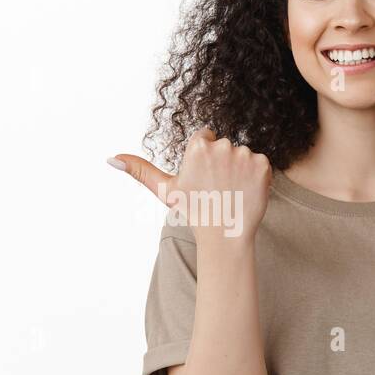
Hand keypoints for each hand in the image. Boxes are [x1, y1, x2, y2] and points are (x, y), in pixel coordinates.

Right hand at [109, 128, 271, 242]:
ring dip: (240, 170)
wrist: (224, 236)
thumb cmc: (193, 212)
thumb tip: (110, 158)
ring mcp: (245, 155)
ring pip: (242, 156)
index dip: (205, 160)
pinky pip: (260, 164)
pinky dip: (256, 177)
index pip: (206, 139)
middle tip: (218, 188)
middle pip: (225, 146)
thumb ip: (140, 170)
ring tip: (231, 192)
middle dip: (223, 164)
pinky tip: (246, 192)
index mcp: (198, 146)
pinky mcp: (263, 166)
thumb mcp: (165, 189)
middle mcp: (222, 146)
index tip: (204, 179)